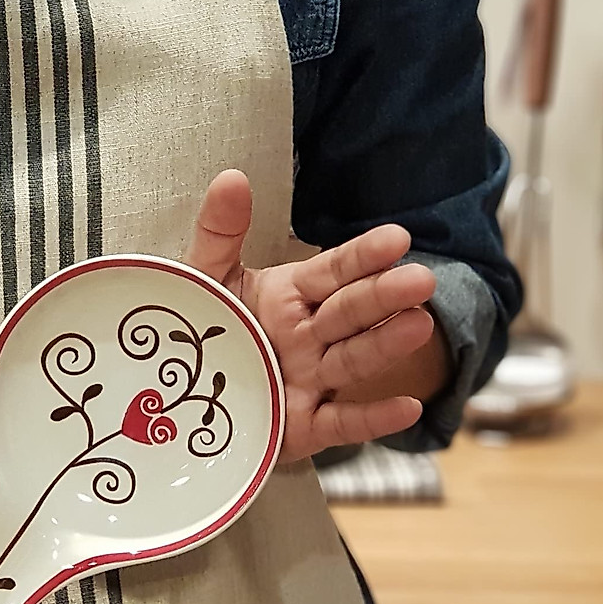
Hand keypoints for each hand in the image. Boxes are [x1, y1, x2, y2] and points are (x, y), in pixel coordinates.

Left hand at [185, 169, 438, 461]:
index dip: (363, 256)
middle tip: (420, 279)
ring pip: (352, 360)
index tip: (396, 238)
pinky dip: (374, 418)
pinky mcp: (304, 426)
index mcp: (291, 295)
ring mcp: (310, 381)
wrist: (182, 396)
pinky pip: (342, 422)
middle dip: (384, 296)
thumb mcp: (205, 278)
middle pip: (350, 313)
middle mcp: (309, 336)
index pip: (334, 271)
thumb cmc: (203, 330)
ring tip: (419, 325)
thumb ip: (219, 231)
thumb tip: (231, 177)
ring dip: (387, 345)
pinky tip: (407, 408)